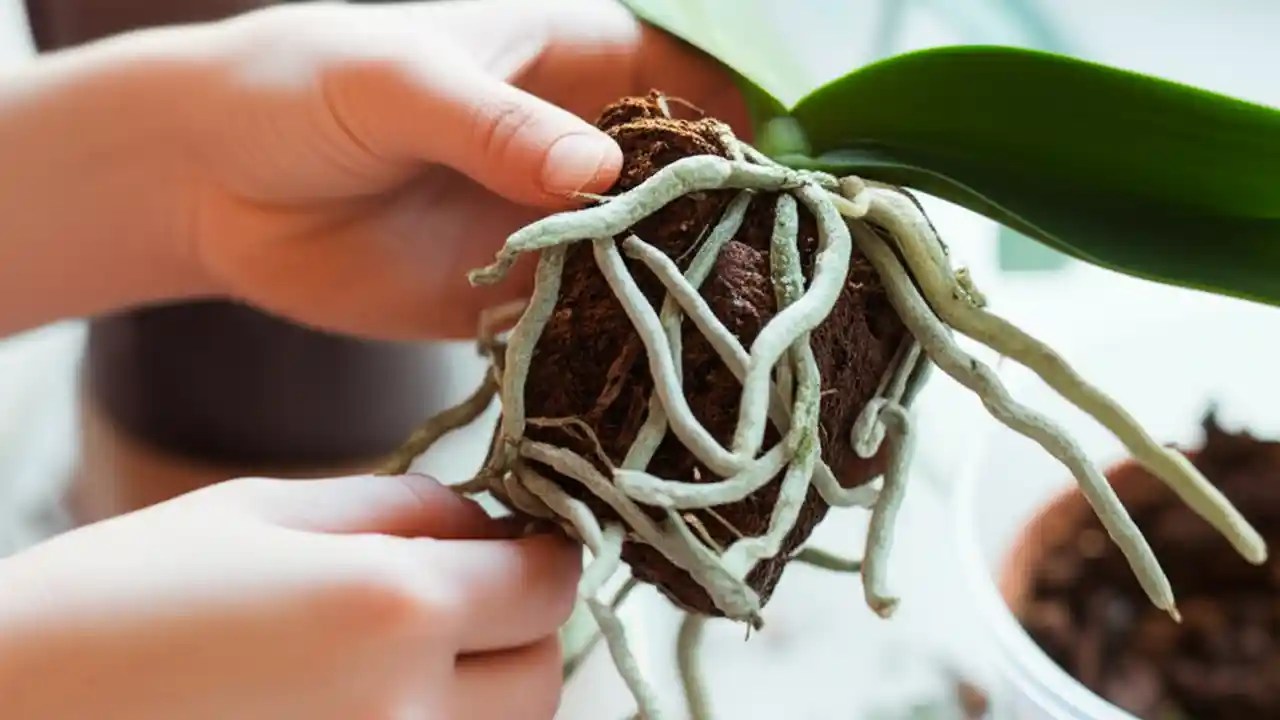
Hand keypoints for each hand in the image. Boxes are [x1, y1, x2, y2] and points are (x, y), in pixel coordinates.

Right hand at [0, 474, 581, 719]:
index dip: (543, 554)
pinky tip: (363, 708)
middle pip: (545, 677)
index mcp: (391, 610)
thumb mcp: (257, 514)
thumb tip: (480, 523)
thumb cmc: (113, 604)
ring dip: (486, 694)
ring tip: (401, 656)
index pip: (549, 584)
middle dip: (521, 629)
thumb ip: (396, 506)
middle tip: (463, 598)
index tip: (522, 543)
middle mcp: (408, 719)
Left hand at [189, 0, 745, 339]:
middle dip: (739, 225)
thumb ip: (495, 123)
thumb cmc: (302, 86)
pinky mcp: (513, 297)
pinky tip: (661, 378)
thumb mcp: (399, 81)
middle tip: (795, 280)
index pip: (695, 83)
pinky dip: (619, 347)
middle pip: (689, 184)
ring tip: (751, 343)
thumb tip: (598, 171)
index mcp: (573, 61)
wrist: (210, 181)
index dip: (754, 125)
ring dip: (689, 296)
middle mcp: (580, 148)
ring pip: (648, 261)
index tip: (810, 180)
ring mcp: (553, 228)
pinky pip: (585, 322)